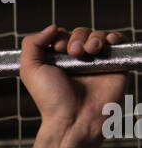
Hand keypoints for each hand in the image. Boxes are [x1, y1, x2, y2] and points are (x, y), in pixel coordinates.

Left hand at [19, 24, 125, 139]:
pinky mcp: (115, 67)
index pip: (63, 35)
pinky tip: (103, 46)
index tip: (58, 47)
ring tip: (88, 52)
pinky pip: (119, 42)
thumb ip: (32, 44)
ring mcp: (97, 63)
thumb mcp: (29, 69)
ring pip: (99, 35)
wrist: (74, 120)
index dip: (61, 36)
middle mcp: (79, 61)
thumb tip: (51, 27)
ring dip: (93, 38)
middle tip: (73, 52)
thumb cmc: (51, 100)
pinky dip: (113, 38)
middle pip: (82, 32)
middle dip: (77, 37)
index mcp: (59, 61)